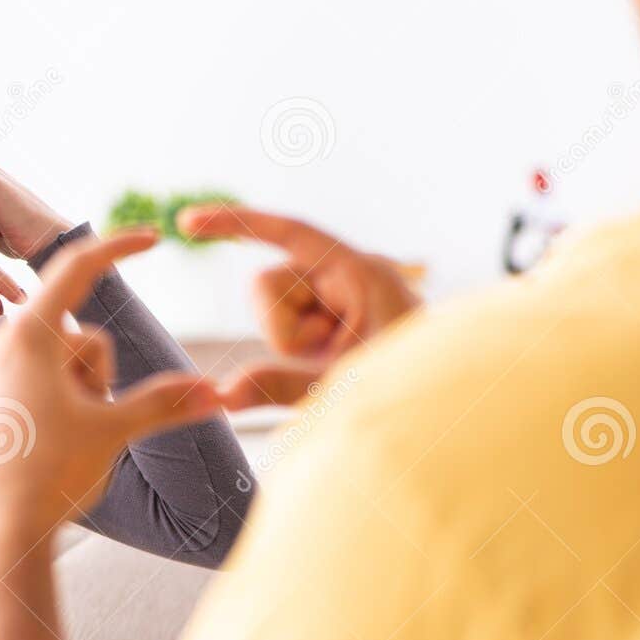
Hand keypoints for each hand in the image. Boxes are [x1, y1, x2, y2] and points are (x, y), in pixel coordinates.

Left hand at [0, 228, 218, 542]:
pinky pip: (24, 388)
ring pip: (50, 365)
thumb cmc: (46, 477)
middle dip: (97, 372)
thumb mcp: (113, 431)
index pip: (77, 268)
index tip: (152, 237)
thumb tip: (214, 392)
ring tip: (62, 442)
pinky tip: (38, 451)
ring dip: (73, 395)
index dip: (119, 247)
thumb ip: (163, 403)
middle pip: (74, 334)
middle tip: (90, 419)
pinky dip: (46, 409)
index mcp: (27, 336)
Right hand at [176, 203, 420, 408]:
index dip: (236, 224)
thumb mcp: (343, 389)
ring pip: (273, 312)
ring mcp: (340, 300)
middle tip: (325, 358)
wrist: (452, 416)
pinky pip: (289, 329)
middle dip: (279, 328)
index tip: (188, 224)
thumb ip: (278, 386)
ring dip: (290, 344)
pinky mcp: (335, 321)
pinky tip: (324, 365)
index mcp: (360, 273)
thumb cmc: (410, 394)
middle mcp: (348, 277)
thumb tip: (221, 396)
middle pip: (268, 285)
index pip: (289, 232)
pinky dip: (294, 349)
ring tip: (335, 365)